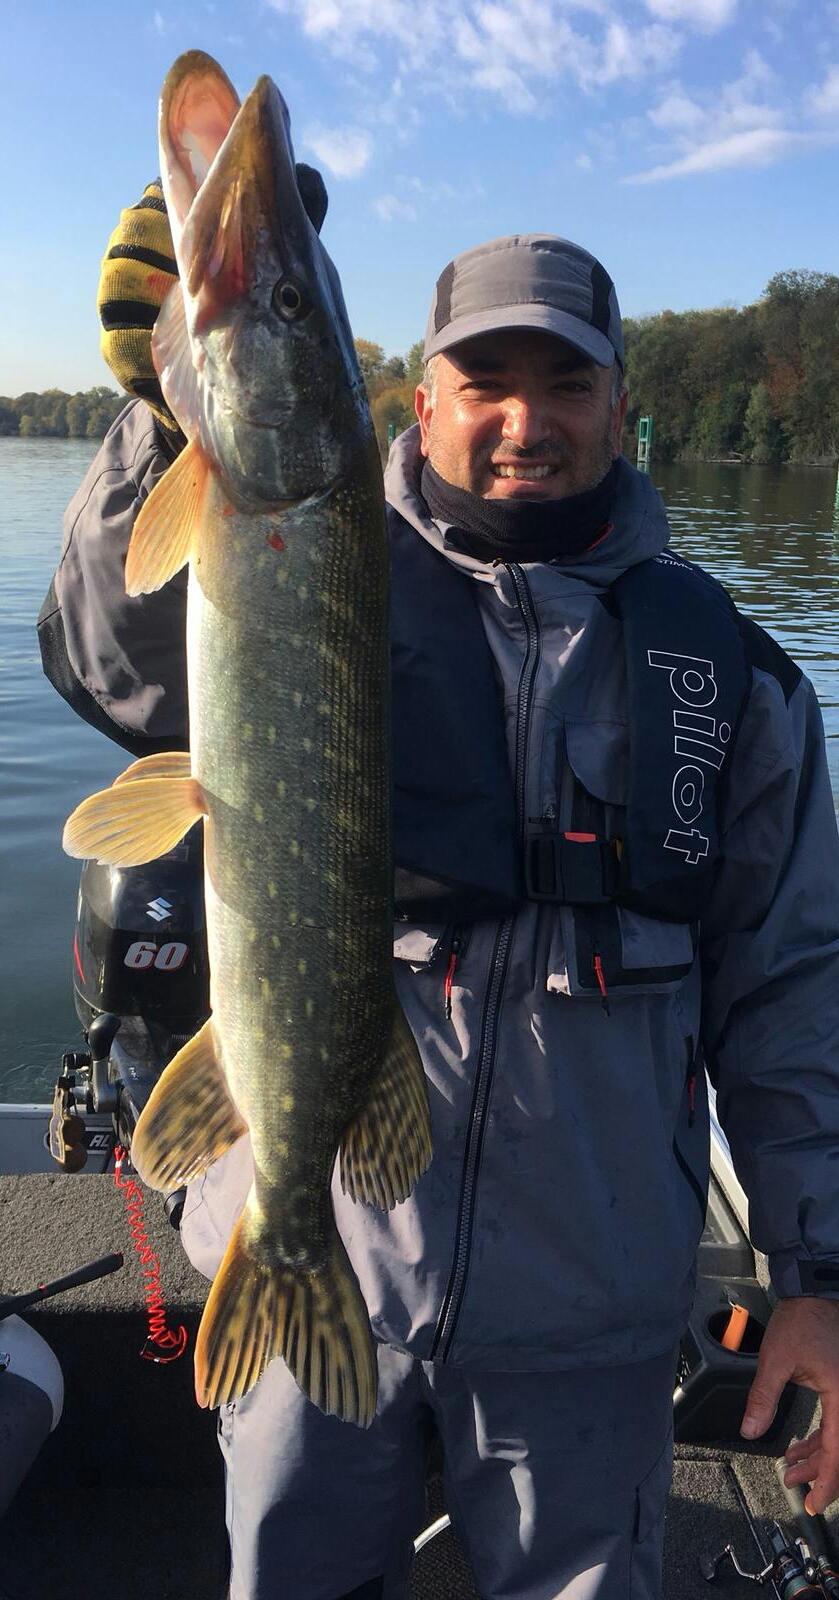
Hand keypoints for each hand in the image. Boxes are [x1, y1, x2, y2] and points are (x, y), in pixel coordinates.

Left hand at [739, 1296, 838, 1513]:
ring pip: (837, 1439)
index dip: (827, 1482)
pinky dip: (818, 1440)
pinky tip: (799, 1447)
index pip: (838, 1451)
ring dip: (816, 1458)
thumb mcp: (776, 1359)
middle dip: (817, 1472)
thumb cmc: (802, 1320)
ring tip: (790, 1470)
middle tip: (793, 1485)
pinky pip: (835, 1424)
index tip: (815, 1503)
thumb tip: (750, 1430)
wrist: (814, 1294)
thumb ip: (763, 1398)